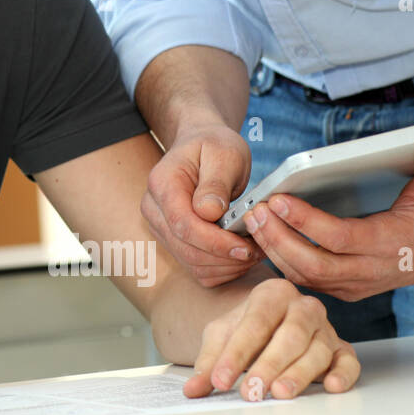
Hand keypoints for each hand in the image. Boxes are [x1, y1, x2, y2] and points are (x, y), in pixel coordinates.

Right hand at [142, 120, 263, 285]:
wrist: (201, 145)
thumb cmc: (214, 146)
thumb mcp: (224, 153)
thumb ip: (216, 182)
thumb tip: (209, 212)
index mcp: (162, 183)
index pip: (183, 224)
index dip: (214, 242)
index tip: (245, 246)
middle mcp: (154, 208)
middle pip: (185, 249)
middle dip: (225, 257)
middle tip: (259, 250)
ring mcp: (161, 227)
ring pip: (191, 263)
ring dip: (226, 265)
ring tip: (254, 250)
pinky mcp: (173, 241)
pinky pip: (196, 269)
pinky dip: (222, 269)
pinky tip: (241, 255)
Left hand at [186, 277, 358, 399]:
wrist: (267, 323)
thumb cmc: (246, 328)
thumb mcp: (221, 336)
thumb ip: (208, 361)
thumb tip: (192, 389)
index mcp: (272, 293)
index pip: (254, 324)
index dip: (236, 354)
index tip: (220, 379)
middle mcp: (303, 307)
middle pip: (289, 336)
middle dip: (269, 365)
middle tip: (252, 391)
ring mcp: (325, 328)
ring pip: (316, 350)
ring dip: (299, 374)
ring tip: (279, 393)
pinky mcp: (342, 349)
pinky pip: (348, 361)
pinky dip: (343, 374)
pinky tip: (330, 386)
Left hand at [245, 155, 413, 300]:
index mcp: (389, 244)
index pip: (338, 238)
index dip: (305, 220)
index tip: (278, 200)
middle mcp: (370, 269)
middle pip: (312, 264)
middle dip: (277, 239)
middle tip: (254, 213)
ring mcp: (356, 283)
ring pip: (305, 276)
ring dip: (273, 250)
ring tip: (252, 222)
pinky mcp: (346, 288)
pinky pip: (307, 281)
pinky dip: (282, 262)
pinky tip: (264, 240)